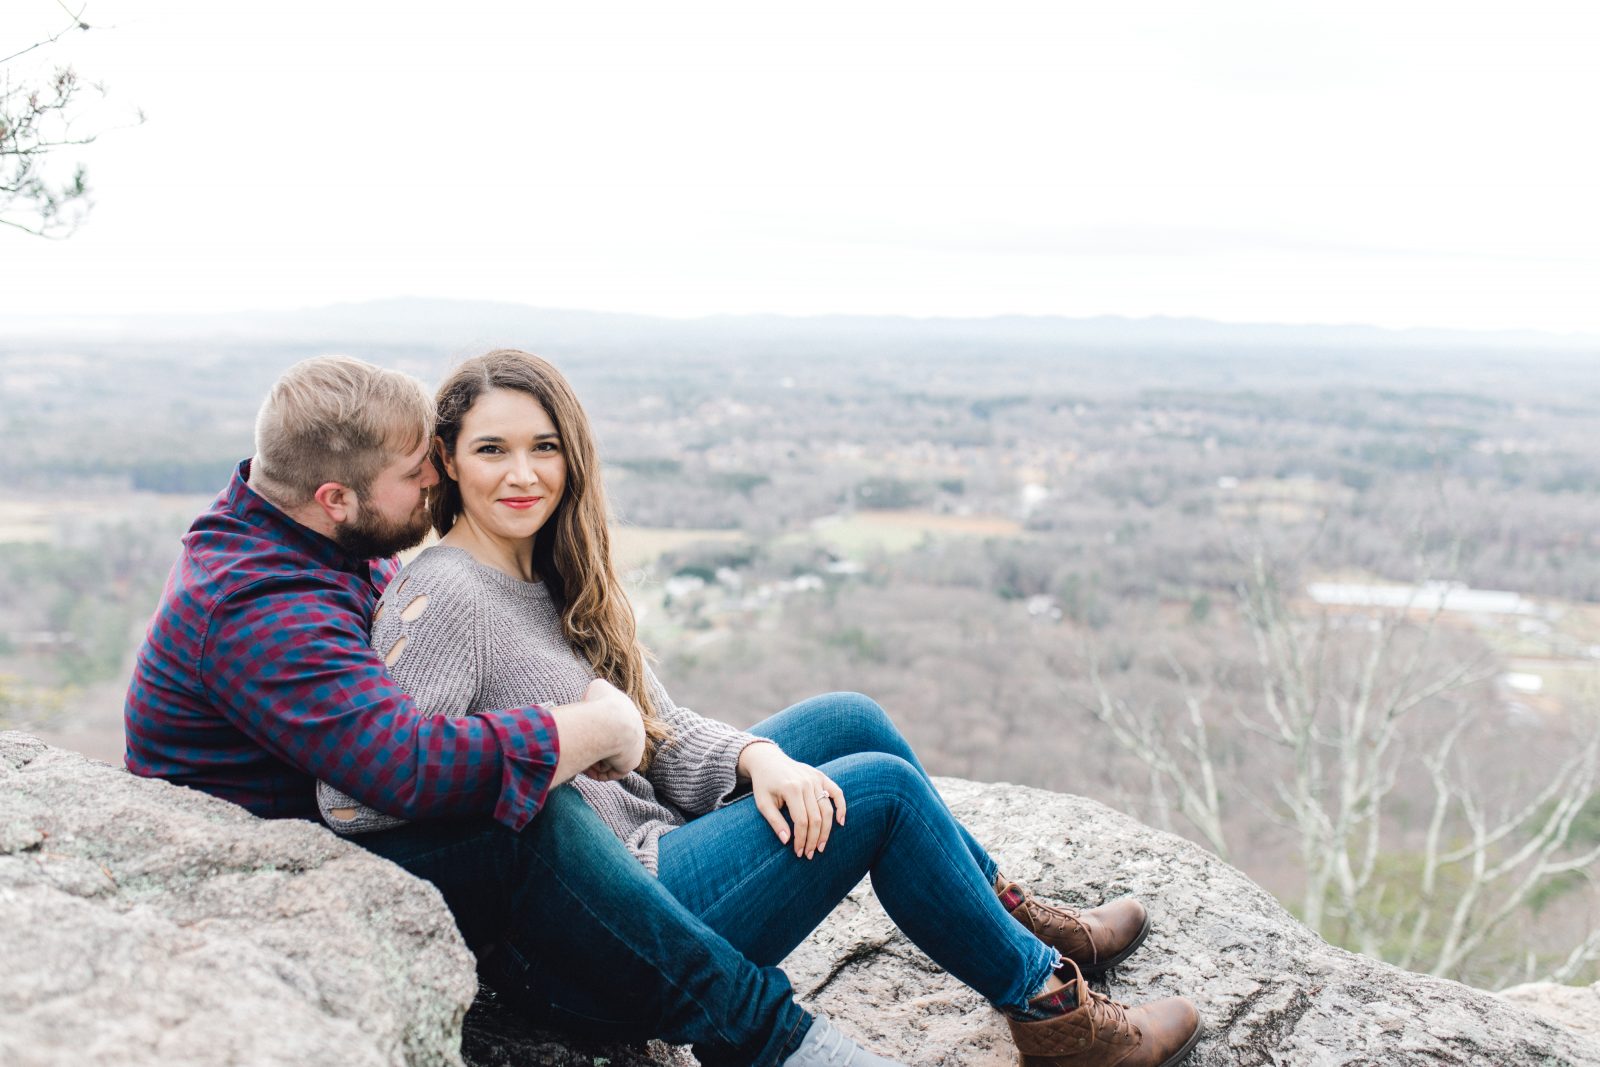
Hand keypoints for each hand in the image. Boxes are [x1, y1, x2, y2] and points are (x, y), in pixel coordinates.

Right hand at [583, 678, 645, 778]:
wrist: (611, 722)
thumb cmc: (600, 703)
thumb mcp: (597, 688)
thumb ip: (595, 694)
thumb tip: (589, 703)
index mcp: (629, 712)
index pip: (614, 723)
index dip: (597, 729)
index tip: (584, 732)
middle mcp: (635, 729)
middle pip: (612, 742)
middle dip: (595, 746)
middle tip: (580, 748)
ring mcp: (635, 747)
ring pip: (611, 757)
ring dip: (595, 760)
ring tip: (580, 758)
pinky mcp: (631, 762)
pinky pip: (613, 771)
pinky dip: (599, 773)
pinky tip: (586, 768)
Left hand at [739, 741, 846, 858]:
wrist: (768, 760)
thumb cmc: (764, 784)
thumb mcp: (763, 803)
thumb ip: (774, 822)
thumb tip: (786, 841)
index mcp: (791, 788)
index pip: (801, 821)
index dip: (801, 839)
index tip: (798, 852)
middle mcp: (806, 783)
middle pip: (816, 818)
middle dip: (814, 839)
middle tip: (810, 854)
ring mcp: (815, 778)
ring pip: (827, 809)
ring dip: (826, 831)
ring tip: (821, 846)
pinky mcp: (821, 776)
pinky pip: (837, 792)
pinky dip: (841, 807)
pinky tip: (840, 822)